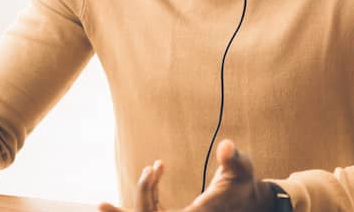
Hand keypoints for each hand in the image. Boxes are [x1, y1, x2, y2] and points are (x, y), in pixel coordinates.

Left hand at [98, 140, 275, 211]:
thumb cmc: (245, 184)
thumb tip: (226, 146)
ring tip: (103, 203)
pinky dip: (147, 197)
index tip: (147, 172)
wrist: (252, 203)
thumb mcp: (243, 169)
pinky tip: (153, 172)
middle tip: (101, 203)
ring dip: (129, 209)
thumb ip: (234, 159)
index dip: (148, 196)